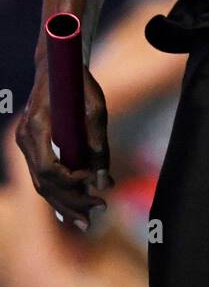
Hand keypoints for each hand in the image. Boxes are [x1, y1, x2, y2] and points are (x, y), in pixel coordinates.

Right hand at [15, 61, 113, 229]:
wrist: (56, 65)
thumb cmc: (78, 84)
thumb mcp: (95, 111)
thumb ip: (99, 147)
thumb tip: (105, 183)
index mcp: (36, 126)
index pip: (47, 169)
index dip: (71, 182)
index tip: (94, 185)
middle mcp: (24, 137)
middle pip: (43, 183)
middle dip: (70, 202)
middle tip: (98, 212)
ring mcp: (24, 142)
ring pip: (40, 184)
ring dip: (64, 203)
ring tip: (88, 220)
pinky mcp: (31, 146)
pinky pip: (41, 176)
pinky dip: (57, 193)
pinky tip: (70, 211)